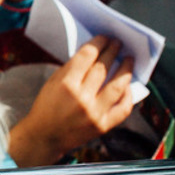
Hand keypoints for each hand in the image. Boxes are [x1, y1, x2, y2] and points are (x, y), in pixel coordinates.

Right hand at [7, 37, 136, 165]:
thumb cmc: (47, 107)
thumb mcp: (52, 83)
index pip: (87, 56)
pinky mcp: (102, 126)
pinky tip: (128, 86)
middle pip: (103, 68)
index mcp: (66, 84)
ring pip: (117, 86)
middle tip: (118, 43)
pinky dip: (128, 96)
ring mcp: (94, 113)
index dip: (98, 44)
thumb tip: (92, 54)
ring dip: (126, 70)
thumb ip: (71, 69)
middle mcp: (81, 98)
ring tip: (129, 60)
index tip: (104, 38)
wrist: (45, 137)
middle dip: (113, 52)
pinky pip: (122, 108)